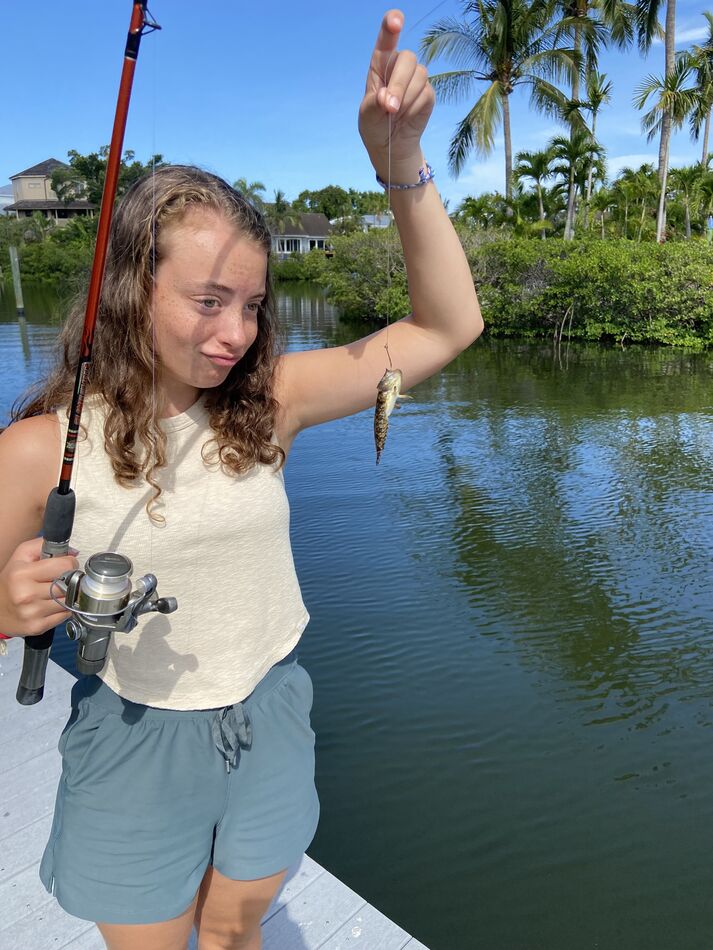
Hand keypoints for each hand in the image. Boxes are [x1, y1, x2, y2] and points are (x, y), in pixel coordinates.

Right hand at [0, 537, 78, 636]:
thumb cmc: (10, 582)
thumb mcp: (20, 557)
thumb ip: (42, 546)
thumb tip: (71, 551)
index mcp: (22, 574)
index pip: (64, 566)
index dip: (69, 564)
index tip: (65, 566)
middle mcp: (26, 594)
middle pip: (68, 584)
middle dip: (69, 580)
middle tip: (60, 579)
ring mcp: (32, 613)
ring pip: (68, 600)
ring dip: (66, 596)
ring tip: (54, 593)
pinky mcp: (38, 626)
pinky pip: (65, 615)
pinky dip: (62, 610)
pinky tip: (50, 605)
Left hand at [358, 9, 434, 182]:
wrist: (391, 144)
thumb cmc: (375, 125)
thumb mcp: (367, 116)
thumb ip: (374, 104)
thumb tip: (389, 99)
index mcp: (380, 65)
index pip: (385, 40)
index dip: (391, 26)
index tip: (396, 21)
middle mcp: (399, 66)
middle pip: (407, 59)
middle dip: (399, 84)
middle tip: (390, 108)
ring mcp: (415, 78)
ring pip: (419, 76)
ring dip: (406, 99)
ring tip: (396, 114)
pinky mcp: (428, 92)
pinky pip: (426, 93)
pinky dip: (415, 108)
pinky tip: (408, 116)